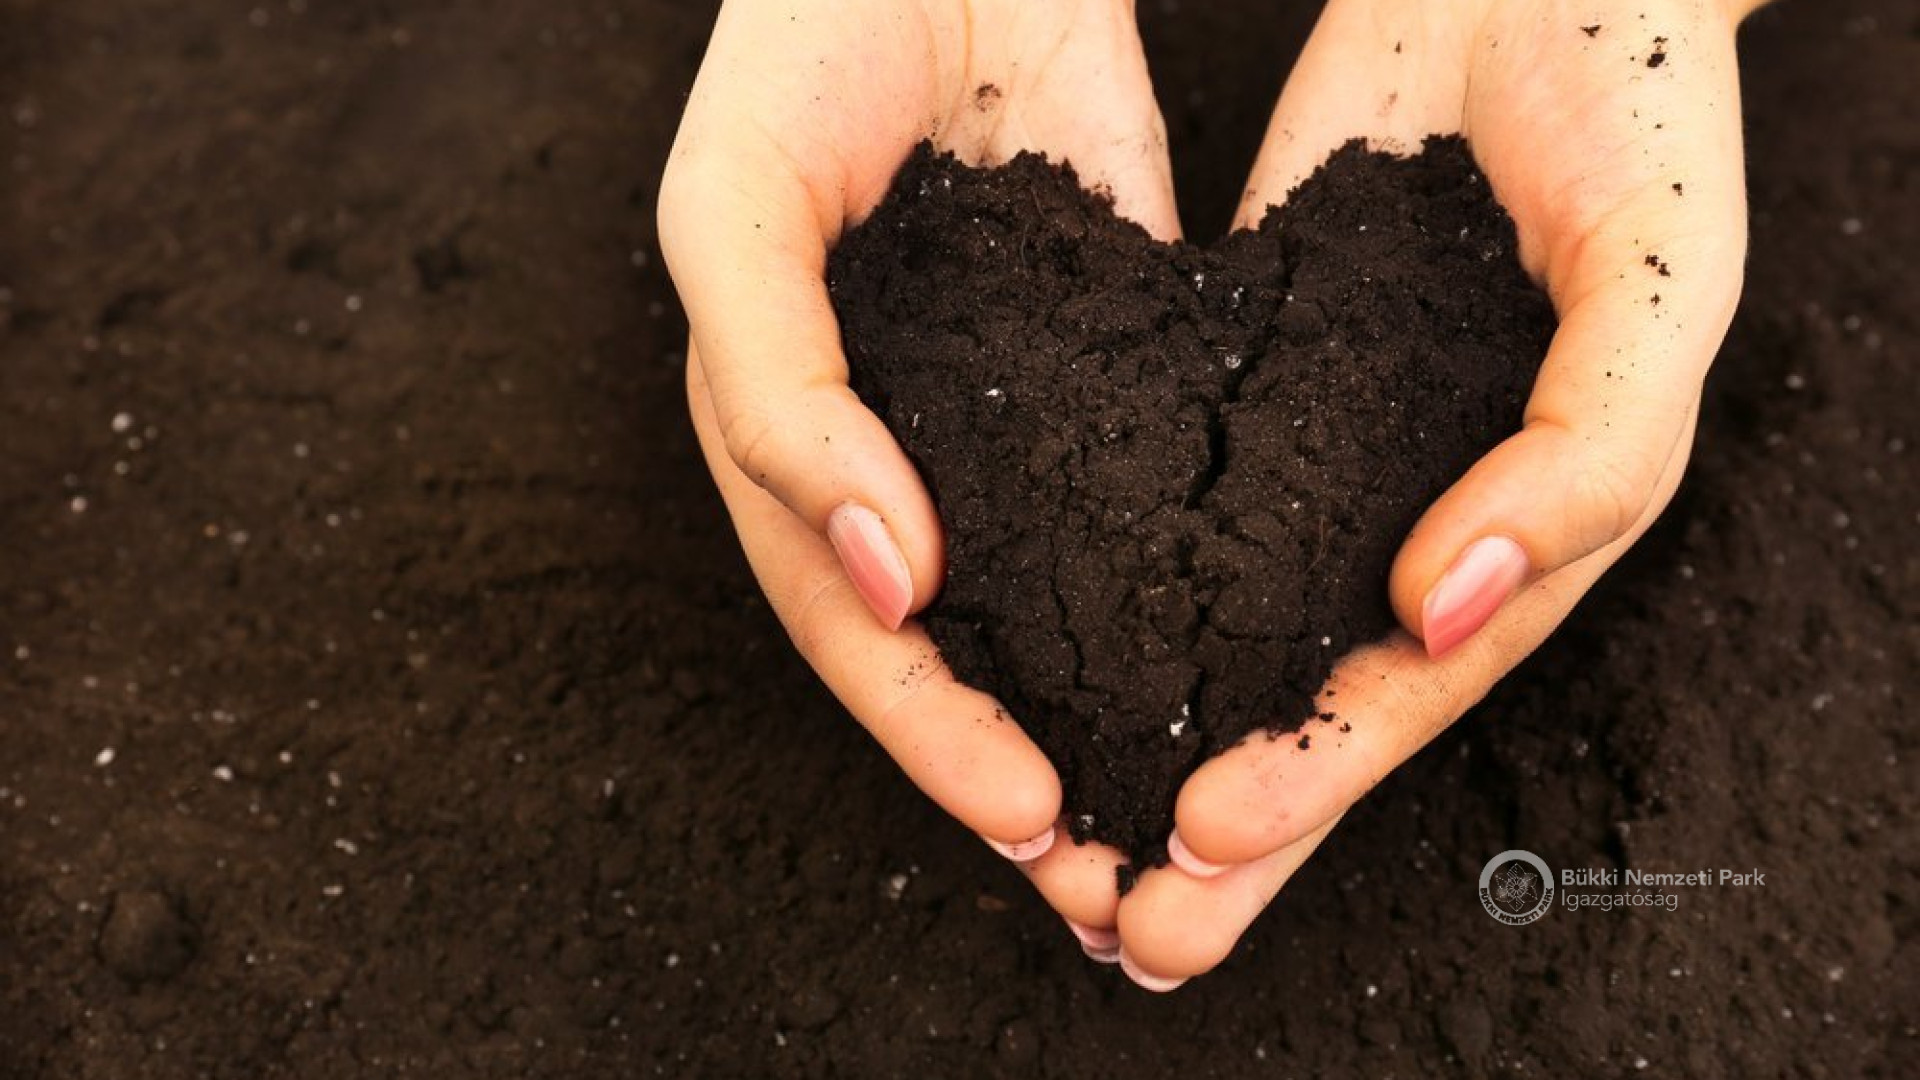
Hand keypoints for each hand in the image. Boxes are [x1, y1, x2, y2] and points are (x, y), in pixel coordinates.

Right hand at [657, 0, 1173, 932]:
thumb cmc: (798, 48)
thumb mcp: (735, 217)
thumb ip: (781, 398)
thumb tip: (889, 579)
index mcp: (792, 440)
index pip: (853, 620)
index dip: (923, 725)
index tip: (1018, 808)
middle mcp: (900, 450)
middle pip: (958, 644)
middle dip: (1020, 759)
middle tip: (1107, 871)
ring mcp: (1009, 412)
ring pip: (1057, 595)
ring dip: (1108, 707)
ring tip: (1184, 809)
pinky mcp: (1115, 353)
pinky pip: (1146, 485)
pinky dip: (1183, 579)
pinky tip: (1246, 652)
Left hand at [1115, 0, 1762, 989]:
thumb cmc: (1637, 115)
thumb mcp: (1655, 286)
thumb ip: (1581, 456)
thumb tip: (1441, 605)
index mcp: (1517, 524)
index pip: (1402, 685)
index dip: (1310, 776)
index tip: (1205, 845)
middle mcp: (1404, 508)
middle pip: (1294, 692)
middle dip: (1216, 816)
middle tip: (1119, 922)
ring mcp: (1317, 446)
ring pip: (1214, 617)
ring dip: (1140, 725)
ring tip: (1054, 824)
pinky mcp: (1240, 367)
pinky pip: (1163, 484)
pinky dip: (1106, 570)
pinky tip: (1031, 638)